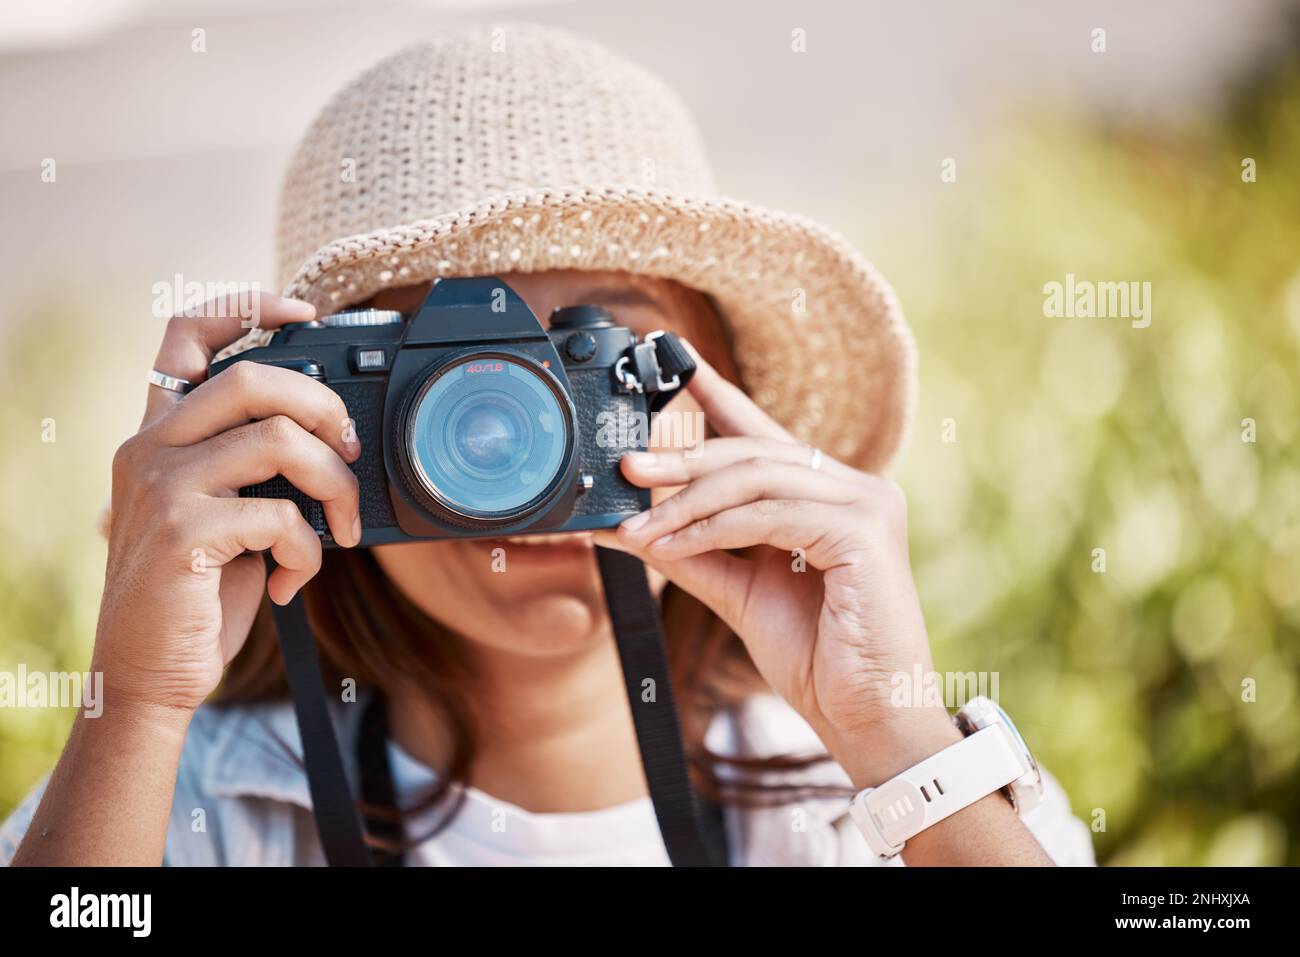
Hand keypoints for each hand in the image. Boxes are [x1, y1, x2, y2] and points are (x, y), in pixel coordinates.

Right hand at [94, 293, 361, 715]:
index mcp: (157, 436)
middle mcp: (148, 450)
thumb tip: (332, 437)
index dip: (244, 306)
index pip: (183, 337)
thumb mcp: (222, 516)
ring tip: (343, 528)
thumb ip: (251, 469)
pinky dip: (307, 550)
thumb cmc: (195, 595)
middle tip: (352, 449)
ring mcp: (161, 488)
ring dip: (334, 484)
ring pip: (278, 439)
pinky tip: (291, 580)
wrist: (147, 673)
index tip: (303, 311)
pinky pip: (280, 514)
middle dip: (323, 407)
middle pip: (253, 377)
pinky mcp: (183, 533)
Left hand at [596, 343, 960, 786]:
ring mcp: (867, 504)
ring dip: (687, 501)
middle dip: (683, 457)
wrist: (865, 716)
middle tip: (627, 467)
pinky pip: (771, 514)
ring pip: (757, 478)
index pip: (767, 437)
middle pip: (753, 453)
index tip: (676, 368)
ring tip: (639, 526)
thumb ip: (692, 552)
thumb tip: (627, 525)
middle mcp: (857, 488)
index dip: (721, 399)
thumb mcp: (740, 592)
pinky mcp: (864, 530)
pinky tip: (674, 545)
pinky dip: (714, 527)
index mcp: (833, 496)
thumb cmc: (815, 657)